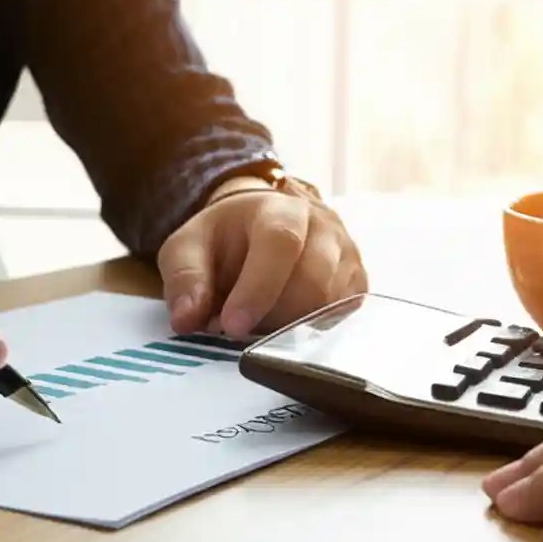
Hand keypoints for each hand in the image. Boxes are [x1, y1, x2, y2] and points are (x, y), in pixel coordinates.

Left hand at [157, 178, 367, 338]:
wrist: (258, 226)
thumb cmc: (224, 240)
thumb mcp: (187, 248)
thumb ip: (185, 279)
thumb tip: (186, 320)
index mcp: (280, 209)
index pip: (281, 243)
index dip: (258, 288)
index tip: (232, 326)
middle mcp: (324, 228)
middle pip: (314, 281)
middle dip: (272, 316)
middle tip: (238, 328)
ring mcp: (347, 256)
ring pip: (330, 305)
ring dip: (290, 327)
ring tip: (259, 321)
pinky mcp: (357, 284)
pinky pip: (343, 318)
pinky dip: (311, 332)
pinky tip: (285, 325)